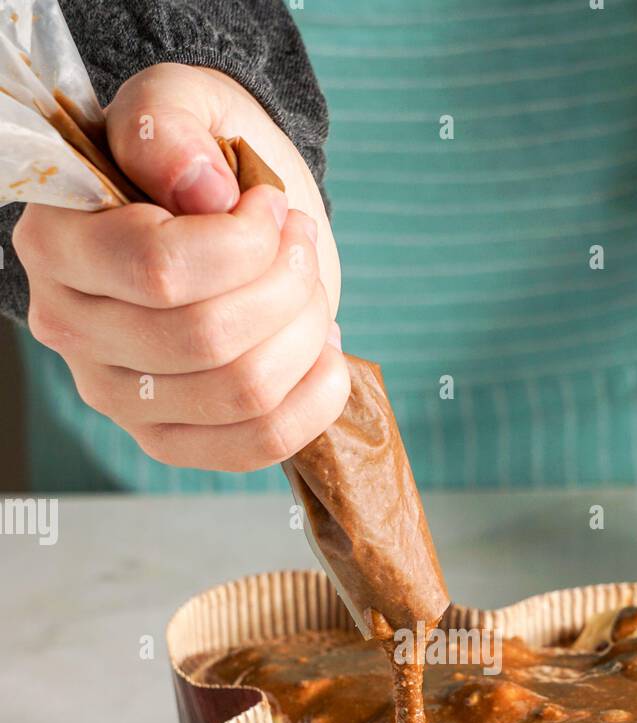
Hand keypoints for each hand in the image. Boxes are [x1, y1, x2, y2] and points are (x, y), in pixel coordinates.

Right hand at [13, 64, 348, 471]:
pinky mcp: (170, 442)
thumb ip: (170, 125)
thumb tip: (201, 190)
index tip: (271, 207)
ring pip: (243, 391)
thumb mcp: (182, 105)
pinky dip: (315, 394)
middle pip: (208, 339)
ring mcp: (118, 400)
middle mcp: (71, 331)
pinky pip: (261, 443)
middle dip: (285, 284)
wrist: (224, 217)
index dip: (243, 242)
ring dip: (305, 331)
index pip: (160, 270)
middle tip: (300, 244)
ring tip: (309, 290)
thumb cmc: (199, 162)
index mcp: (57, 244)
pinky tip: (319, 349)